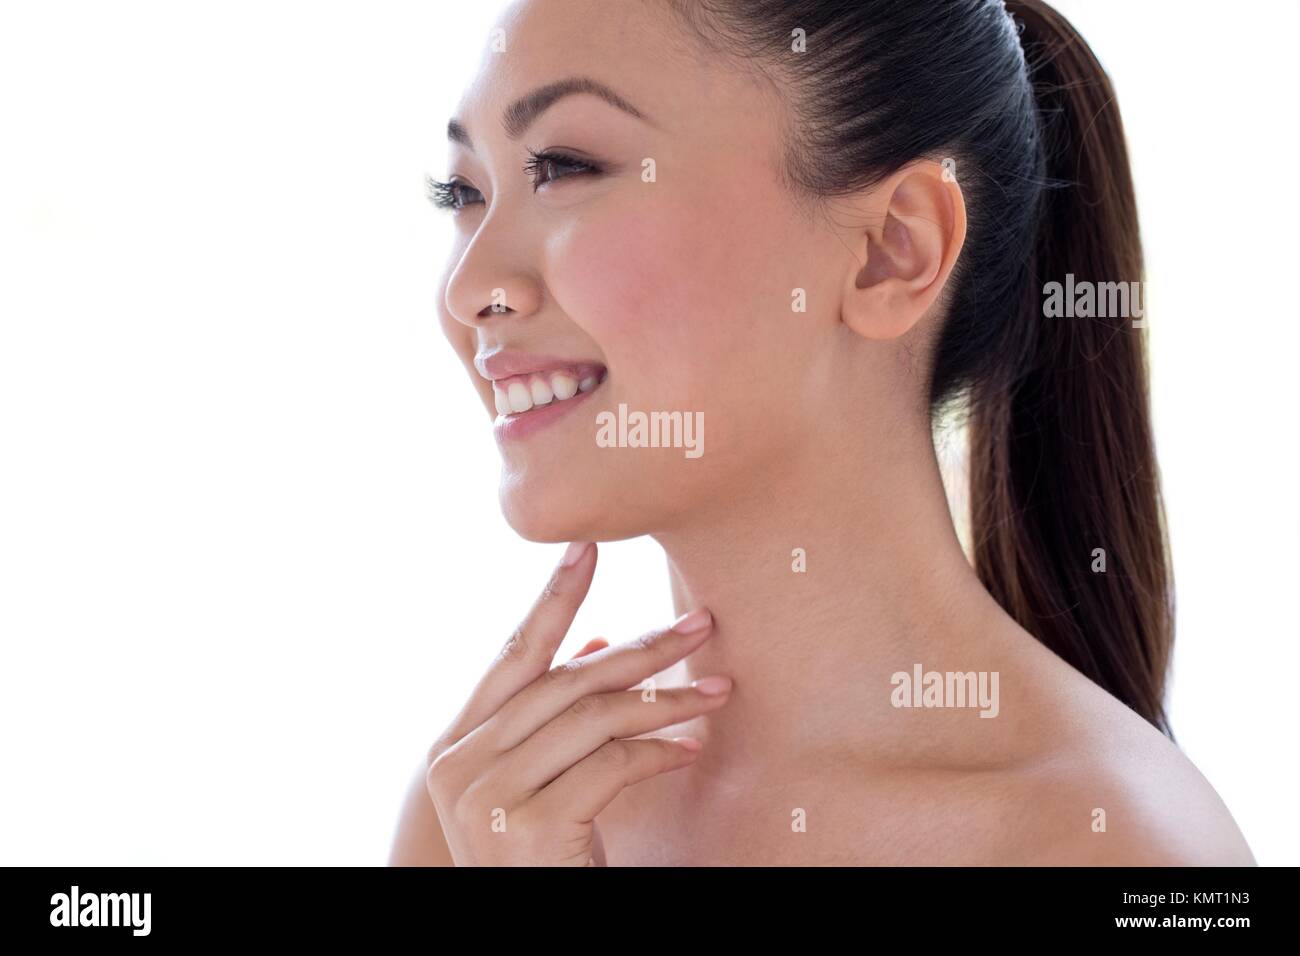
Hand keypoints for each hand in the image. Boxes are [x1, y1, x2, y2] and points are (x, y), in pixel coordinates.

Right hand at [424, 541, 730, 865]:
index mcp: (456, 743)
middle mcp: (459, 762)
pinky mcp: (527, 827)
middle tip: (701, 623)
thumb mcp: (541, 783)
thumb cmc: (538, 859)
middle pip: (566, 680)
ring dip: (666, 700)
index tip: (588, 545)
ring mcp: (487, 795)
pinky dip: (658, 753)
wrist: (516, 930)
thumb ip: (556, 717)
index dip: (553, 598)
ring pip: (594, 718)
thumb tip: (602, 641)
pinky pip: (610, 767)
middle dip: (643, 649)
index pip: (512, 655)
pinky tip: (691, 748)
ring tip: (719, 689)